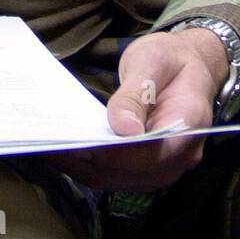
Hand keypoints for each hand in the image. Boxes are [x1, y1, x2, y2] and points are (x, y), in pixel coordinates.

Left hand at [47, 27, 228, 191]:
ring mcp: (165, 166)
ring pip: (117, 179)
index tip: (75, 140)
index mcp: (188, 126)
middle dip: (87, 161)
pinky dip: (89, 166)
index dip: (112, 152)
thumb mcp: (154, 61)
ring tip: (49, 147)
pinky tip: (65, 150)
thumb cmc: (171, 59)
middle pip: (128, 173)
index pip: (149, 154)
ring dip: (82, 167)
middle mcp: (180, 156)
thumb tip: (124, 129)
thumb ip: (137, 95)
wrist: (191, 65)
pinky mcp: (147, 167)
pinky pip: (116, 174)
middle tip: (49, 143)